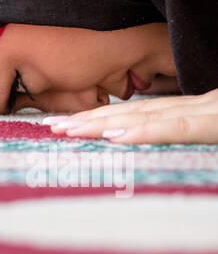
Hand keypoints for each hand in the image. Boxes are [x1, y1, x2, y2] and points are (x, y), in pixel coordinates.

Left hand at [44, 88, 217, 144]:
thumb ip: (192, 133)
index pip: (141, 113)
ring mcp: (209, 113)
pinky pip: (177, 128)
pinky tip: (114, 136)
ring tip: (68, 129)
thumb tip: (152, 146)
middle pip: (135, 112)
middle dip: (90, 119)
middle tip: (51, 126)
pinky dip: (143, 131)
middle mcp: (198, 107)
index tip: (67, 125)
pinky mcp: (217, 125)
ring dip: (103, 122)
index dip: (102, 118)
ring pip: (147, 116)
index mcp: (196, 111)